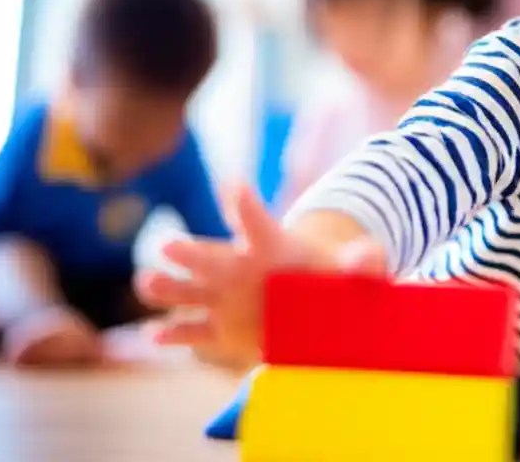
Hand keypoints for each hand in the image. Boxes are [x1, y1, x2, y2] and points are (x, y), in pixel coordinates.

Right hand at [135, 184, 385, 363]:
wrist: (312, 300)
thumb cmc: (328, 275)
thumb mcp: (354, 267)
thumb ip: (364, 261)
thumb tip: (372, 255)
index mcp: (271, 246)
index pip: (255, 221)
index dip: (245, 203)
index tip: (234, 184)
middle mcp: (238, 268)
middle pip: (210, 256)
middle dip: (189, 251)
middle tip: (168, 245)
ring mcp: (225, 299)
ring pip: (189, 290)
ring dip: (167, 287)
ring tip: (147, 283)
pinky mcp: (221, 330)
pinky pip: (194, 332)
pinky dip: (175, 334)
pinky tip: (156, 335)